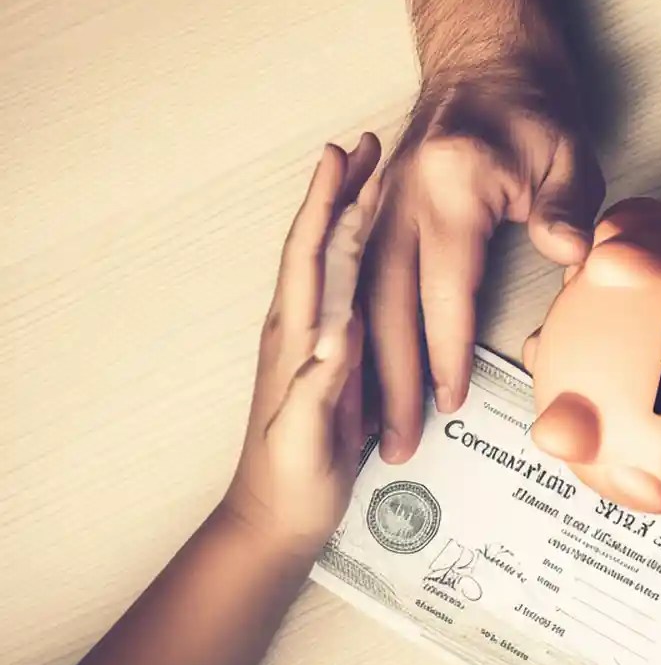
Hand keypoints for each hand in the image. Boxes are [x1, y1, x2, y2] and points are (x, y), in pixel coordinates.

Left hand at [223, 135, 382, 553]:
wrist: (275, 519)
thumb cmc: (289, 483)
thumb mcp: (303, 439)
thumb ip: (318, 386)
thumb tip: (341, 331)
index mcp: (295, 339)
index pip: (308, 257)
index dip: (323, 205)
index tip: (341, 158)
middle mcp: (302, 327)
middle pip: (322, 242)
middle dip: (343, 191)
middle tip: (372, 145)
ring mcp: (317, 339)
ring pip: (337, 260)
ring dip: (355, 212)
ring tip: (381, 176)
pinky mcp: (333, 356)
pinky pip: (351, 290)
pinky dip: (366, 253)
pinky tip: (382, 244)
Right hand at [366, 6, 604, 462]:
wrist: (487, 60)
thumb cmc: (531, 108)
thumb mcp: (568, 155)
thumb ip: (565, 213)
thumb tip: (570, 259)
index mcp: (449, 189)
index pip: (443, 290)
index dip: (445, 352)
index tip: (450, 400)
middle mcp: (401, 199)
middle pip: (382, 307)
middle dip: (387, 381)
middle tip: (395, 439)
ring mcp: (380, 204)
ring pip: (356, 300)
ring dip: (361, 366)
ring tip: (368, 422)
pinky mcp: (374, 209)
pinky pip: (351, 282)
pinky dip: (349, 333)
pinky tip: (353, 370)